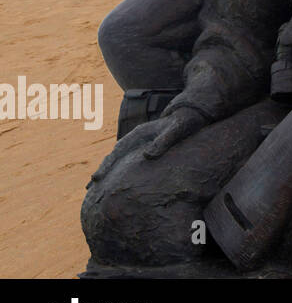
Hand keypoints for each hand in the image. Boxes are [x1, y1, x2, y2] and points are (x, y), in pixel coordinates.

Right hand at [86, 107, 208, 187]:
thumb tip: (148, 155)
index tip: (96, 179)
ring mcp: (140, 143)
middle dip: (102, 171)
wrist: (193, 113)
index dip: (107, 166)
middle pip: (114, 156)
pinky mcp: (147, 148)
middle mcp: (136, 138)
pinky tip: (117, 183)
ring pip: (119, 159)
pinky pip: (129, 161)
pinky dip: (120, 171)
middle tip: (89, 188)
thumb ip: (164, 141)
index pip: (118, 152)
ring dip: (108, 172)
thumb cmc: (186, 121)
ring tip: (96, 189)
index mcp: (139, 134)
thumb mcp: (177, 129)